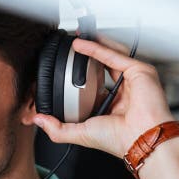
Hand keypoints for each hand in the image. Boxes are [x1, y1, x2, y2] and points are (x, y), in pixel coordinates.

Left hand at [32, 37, 174, 157]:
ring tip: (74, 38)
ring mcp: (132, 79)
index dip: (80, 76)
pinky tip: (80, 44)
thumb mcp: (79, 133)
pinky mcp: (138, 71)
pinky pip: (112, 55)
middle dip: (87, 54)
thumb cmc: (119, 139)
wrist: (140, 139)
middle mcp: (123, 91)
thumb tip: (38, 120)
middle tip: (69, 47)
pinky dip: (96, 48)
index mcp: (112, 105)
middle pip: (103, 66)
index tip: (64, 71)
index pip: (94, 84)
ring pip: (110, 56)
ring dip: (92, 45)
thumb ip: (57, 128)